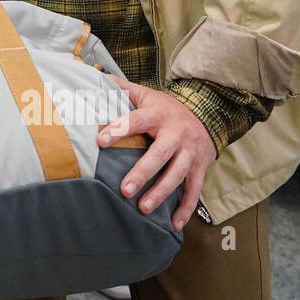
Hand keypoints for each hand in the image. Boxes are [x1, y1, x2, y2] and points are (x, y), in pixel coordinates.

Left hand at [97, 75, 214, 230]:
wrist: (206, 113)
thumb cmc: (164, 108)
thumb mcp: (145, 94)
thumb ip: (120, 88)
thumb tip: (93, 73)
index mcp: (158, 114)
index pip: (135, 121)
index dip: (118, 130)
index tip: (99, 141)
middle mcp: (177, 133)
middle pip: (160, 154)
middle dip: (143, 173)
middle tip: (125, 190)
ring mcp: (191, 152)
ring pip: (178, 175)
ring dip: (162, 194)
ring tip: (144, 209)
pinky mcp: (201, 167)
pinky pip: (195, 190)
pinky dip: (186, 209)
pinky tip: (175, 225)